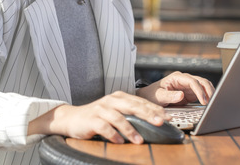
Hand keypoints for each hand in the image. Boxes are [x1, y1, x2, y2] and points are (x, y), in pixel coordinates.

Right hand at [31, 91, 167, 143]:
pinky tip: (119, 142)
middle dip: (148, 114)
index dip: (155, 109)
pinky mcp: (92, 120)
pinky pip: (104, 127)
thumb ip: (131, 114)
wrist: (72, 118)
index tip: (168, 117)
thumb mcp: (115, 111)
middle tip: (161, 123)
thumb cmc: (98, 116)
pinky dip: (113, 135)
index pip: (141, 102)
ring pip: (119, 118)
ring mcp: (101, 109)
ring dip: (130, 130)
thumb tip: (154, 122)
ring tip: (139, 140)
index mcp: (120, 97)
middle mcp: (111, 101)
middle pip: (133, 106)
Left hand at [136, 71, 214, 105]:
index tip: (203, 100)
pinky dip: (208, 97)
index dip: (199, 90)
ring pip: (204, 86)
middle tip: (212, 102)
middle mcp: (184, 80)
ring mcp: (188, 86)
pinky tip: (210, 103)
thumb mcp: (158, 96)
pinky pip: (202, 93)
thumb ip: (169, 96)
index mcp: (176, 77)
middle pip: (201, 81)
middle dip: (209, 91)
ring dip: (210, 93)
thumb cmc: (152, 95)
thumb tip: (181, 95)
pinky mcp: (190, 93)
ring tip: (213, 103)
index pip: (192, 81)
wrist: (149, 97)